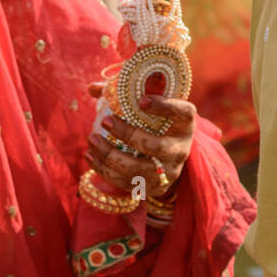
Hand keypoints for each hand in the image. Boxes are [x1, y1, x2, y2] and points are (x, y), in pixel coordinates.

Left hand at [85, 82, 195, 200]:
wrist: (166, 156)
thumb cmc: (154, 122)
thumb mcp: (149, 106)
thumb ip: (124, 94)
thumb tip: (92, 88)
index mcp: (185, 123)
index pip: (183, 112)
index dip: (164, 107)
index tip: (141, 100)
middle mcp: (181, 149)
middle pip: (157, 146)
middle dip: (128, 134)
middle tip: (106, 121)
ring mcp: (168, 172)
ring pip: (139, 169)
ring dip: (110, 155)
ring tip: (92, 140)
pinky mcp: (154, 188)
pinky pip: (127, 182)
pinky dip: (104, 170)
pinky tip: (91, 155)